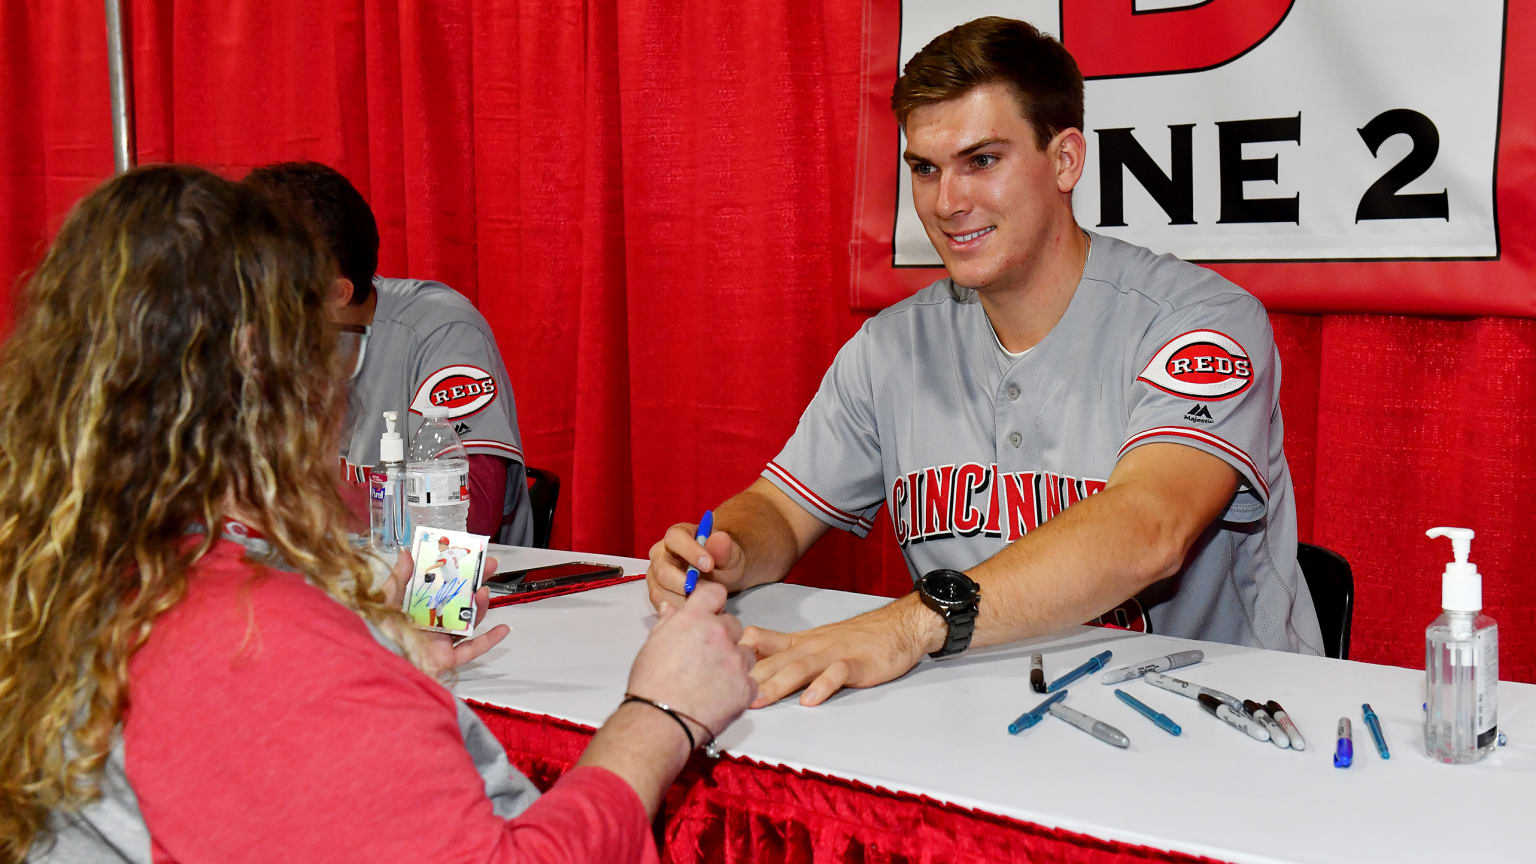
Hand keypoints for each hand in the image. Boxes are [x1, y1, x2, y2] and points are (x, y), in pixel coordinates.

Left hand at [381, 549, 509, 675]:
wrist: (375, 663)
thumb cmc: (374, 635)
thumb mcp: (384, 601)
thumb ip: (397, 579)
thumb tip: (406, 554)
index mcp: (417, 608)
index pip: (442, 585)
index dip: (456, 571)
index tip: (468, 556)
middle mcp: (431, 623)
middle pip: (460, 601)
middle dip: (476, 582)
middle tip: (488, 566)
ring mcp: (441, 641)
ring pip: (468, 623)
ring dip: (480, 607)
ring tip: (484, 592)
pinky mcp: (446, 658)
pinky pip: (472, 650)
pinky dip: (489, 641)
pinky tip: (503, 629)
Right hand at [626, 581, 756, 741]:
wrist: (660, 721)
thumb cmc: (650, 684)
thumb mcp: (653, 645)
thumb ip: (667, 623)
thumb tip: (669, 607)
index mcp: (695, 619)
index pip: (715, 594)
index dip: (713, 603)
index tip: (710, 614)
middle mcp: (720, 634)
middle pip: (733, 625)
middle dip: (723, 637)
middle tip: (706, 656)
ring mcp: (735, 661)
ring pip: (745, 653)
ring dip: (734, 662)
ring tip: (713, 680)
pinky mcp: (746, 687)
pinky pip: (750, 681)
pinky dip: (740, 687)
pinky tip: (722, 696)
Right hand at [645, 521, 746, 609]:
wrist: (722, 576)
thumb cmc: (723, 561)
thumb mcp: (730, 553)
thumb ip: (724, 548)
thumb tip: (720, 538)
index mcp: (677, 535)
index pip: (675, 539)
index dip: (691, 551)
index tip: (709, 565)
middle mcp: (661, 553)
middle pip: (663, 569)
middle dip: (684, 583)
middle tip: (705, 591)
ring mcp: (656, 573)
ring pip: (660, 590)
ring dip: (683, 598)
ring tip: (704, 600)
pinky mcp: (657, 591)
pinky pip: (661, 603)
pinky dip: (679, 608)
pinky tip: (694, 607)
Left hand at [741, 600, 930, 707]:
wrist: (898, 627)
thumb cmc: (856, 639)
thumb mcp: (815, 642)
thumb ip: (785, 652)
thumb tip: (749, 663)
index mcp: (799, 642)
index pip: (761, 642)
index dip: (737, 653)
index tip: (711, 663)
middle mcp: (811, 647)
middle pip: (775, 660)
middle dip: (748, 677)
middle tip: (723, 692)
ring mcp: (834, 654)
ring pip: (800, 667)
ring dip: (778, 684)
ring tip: (758, 700)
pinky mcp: (857, 664)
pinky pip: (838, 674)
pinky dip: (823, 686)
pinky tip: (811, 700)